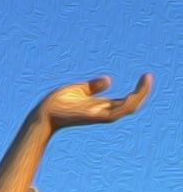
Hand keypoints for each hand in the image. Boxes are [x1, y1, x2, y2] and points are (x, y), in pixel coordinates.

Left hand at [34, 73, 151, 131]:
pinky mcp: (96, 115)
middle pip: (131, 104)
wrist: (43, 114)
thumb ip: (94, 86)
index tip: (145, 76)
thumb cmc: (56, 104)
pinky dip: (130, 100)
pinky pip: (119, 111)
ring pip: (129, 108)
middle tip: (148, 76)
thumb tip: (109, 80)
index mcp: (100, 105)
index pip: (125, 100)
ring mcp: (101, 114)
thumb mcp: (79, 90)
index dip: (137, 90)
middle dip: (143, 91)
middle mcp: (103, 111)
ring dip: (141, 94)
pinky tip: (134, 89)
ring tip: (147, 78)